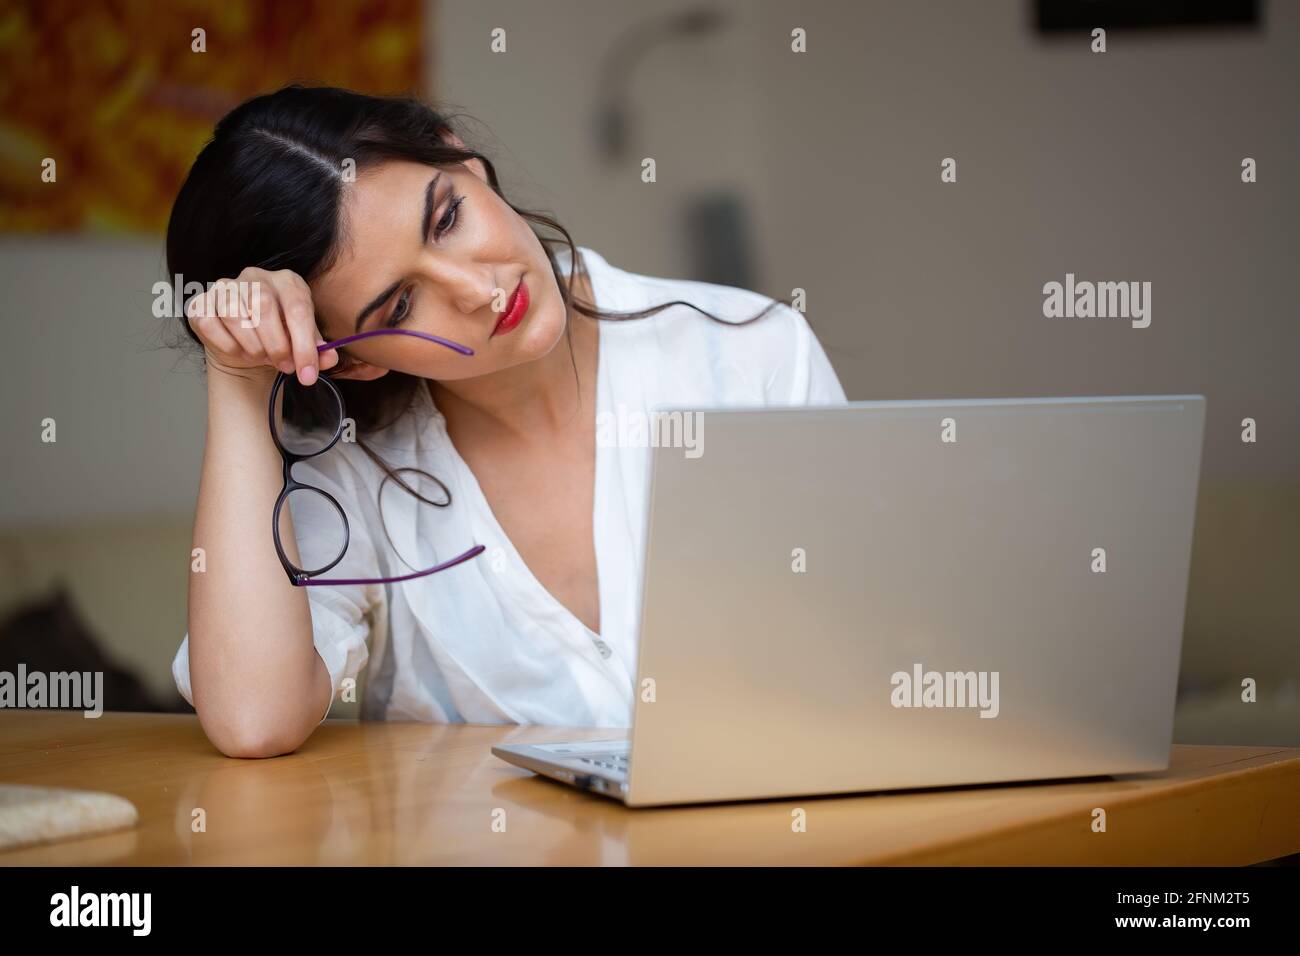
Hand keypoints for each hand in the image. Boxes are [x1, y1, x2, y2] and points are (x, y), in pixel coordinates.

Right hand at [185, 267, 338, 385]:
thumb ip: (318, 350)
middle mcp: (255, 277)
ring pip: (234, 313)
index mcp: (287, 282)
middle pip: (263, 305)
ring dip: (251, 345)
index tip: (307, 374)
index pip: (297, 308)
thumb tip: (329, 357)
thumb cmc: (278, 339)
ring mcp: (225, 287)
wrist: (246, 346)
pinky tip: (238, 352)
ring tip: (260, 357)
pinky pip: (209, 324)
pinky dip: (227, 345)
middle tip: (284, 366)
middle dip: (276, 345)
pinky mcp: (201, 303)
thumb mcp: (302, 343)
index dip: (304, 345)